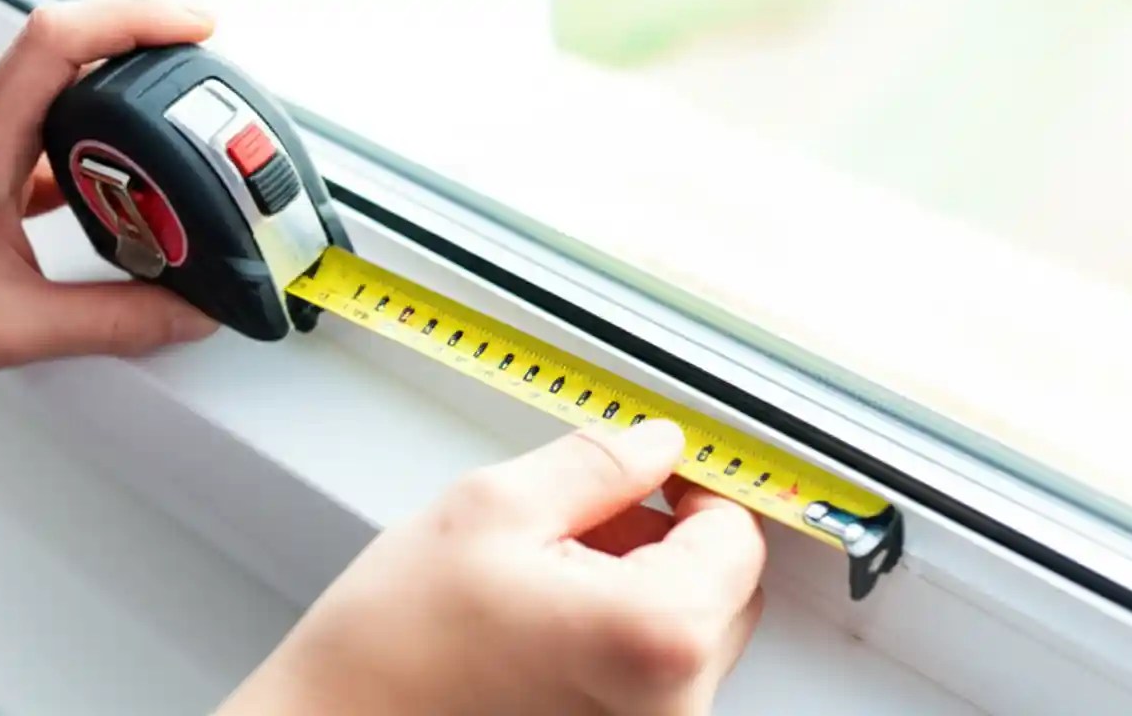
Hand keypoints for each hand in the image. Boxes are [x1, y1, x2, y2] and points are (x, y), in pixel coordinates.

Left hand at [0, 0, 218, 411]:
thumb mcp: (11, 329)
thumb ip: (113, 321)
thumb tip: (184, 311)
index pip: (55, 44)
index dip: (130, 21)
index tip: (190, 31)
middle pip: (66, 61)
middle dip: (141, 65)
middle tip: (198, 93)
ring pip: (56, 105)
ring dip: (117, 117)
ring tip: (173, 145)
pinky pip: (42, 147)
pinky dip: (91, 159)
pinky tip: (121, 196)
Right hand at [217, 421, 765, 715]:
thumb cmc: (392, 647)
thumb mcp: (492, 508)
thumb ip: (597, 464)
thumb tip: (655, 443)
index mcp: (654, 635)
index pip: (738, 537)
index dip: (701, 485)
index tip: (665, 466)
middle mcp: (672, 705)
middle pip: (728, 589)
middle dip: (675, 535)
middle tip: (597, 511)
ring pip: (692, 631)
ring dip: (648, 582)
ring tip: (553, 569)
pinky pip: (657, 677)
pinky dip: (626, 632)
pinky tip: (552, 616)